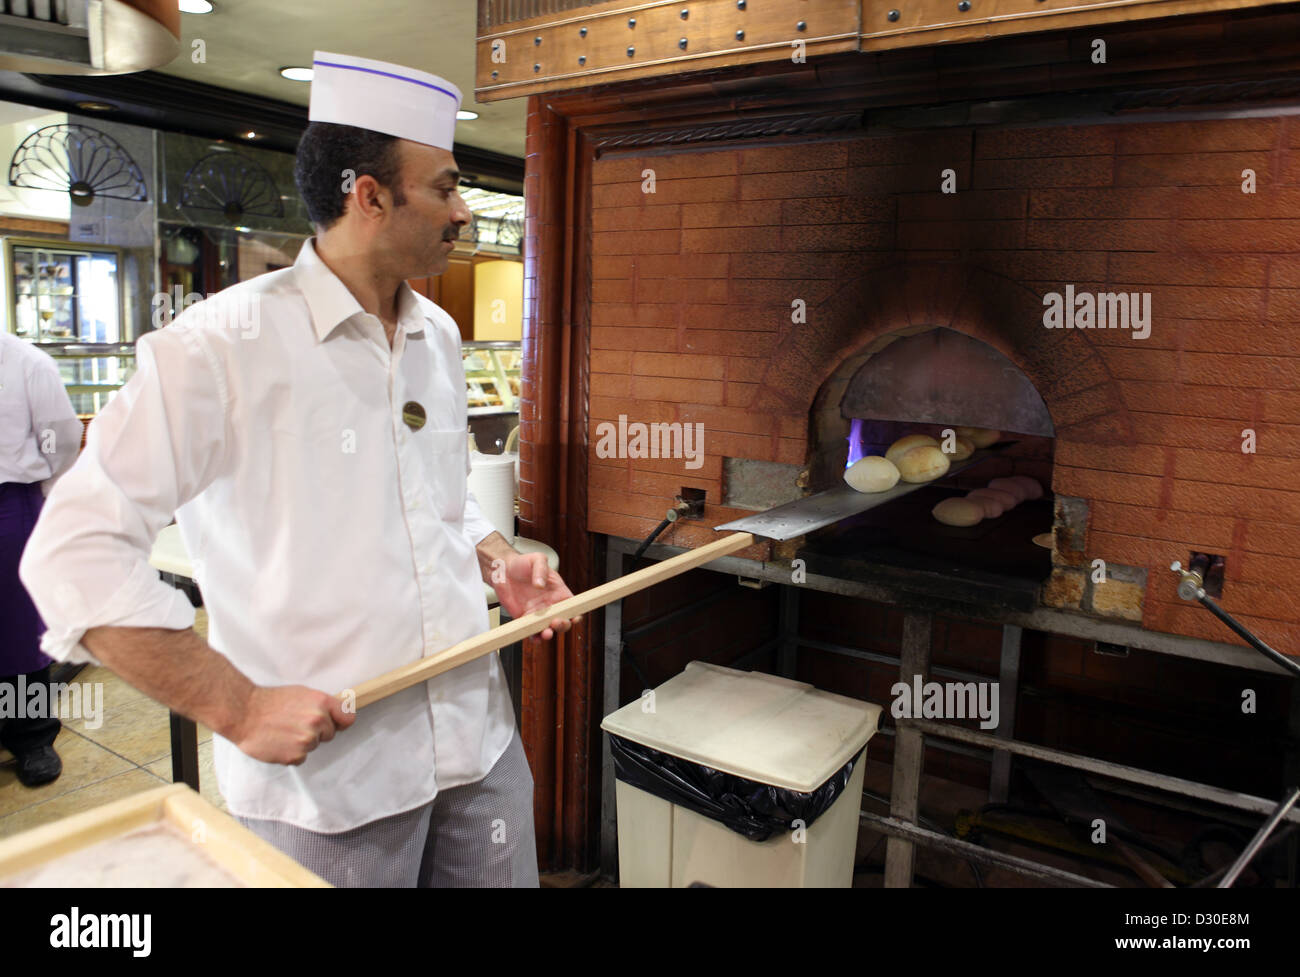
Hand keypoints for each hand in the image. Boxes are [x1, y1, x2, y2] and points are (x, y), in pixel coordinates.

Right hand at [229, 685, 355, 765]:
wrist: (244, 713)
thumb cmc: (271, 702)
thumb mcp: (302, 694)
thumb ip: (322, 705)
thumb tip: (336, 716)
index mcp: (322, 703)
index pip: (348, 718)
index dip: (340, 722)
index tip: (335, 724)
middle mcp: (318, 721)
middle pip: (329, 734)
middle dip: (317, 732)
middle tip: (295, 724)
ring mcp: (307, 740)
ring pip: (313, 746)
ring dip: (301, 743)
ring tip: (283, 731)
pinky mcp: (295, 755)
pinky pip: (300, 758)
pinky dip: (291, 753)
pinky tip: (278, 742)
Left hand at [492, 552, 580, 640]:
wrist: (503, 570)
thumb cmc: (522, 563)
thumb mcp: (537, 559)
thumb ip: (541, 570)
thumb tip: (540, 585)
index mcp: (559, 592)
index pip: (572, 606)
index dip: (576, 614)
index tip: (574, 618)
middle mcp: (550, 604)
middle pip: (563, 621)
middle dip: (562, 625)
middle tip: (555, 622)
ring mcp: (538, 613)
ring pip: (548, 629)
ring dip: (549, 634)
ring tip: (545, 633)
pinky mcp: (524, 618)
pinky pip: (531, 631)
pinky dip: (534, 637)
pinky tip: (534, 637)